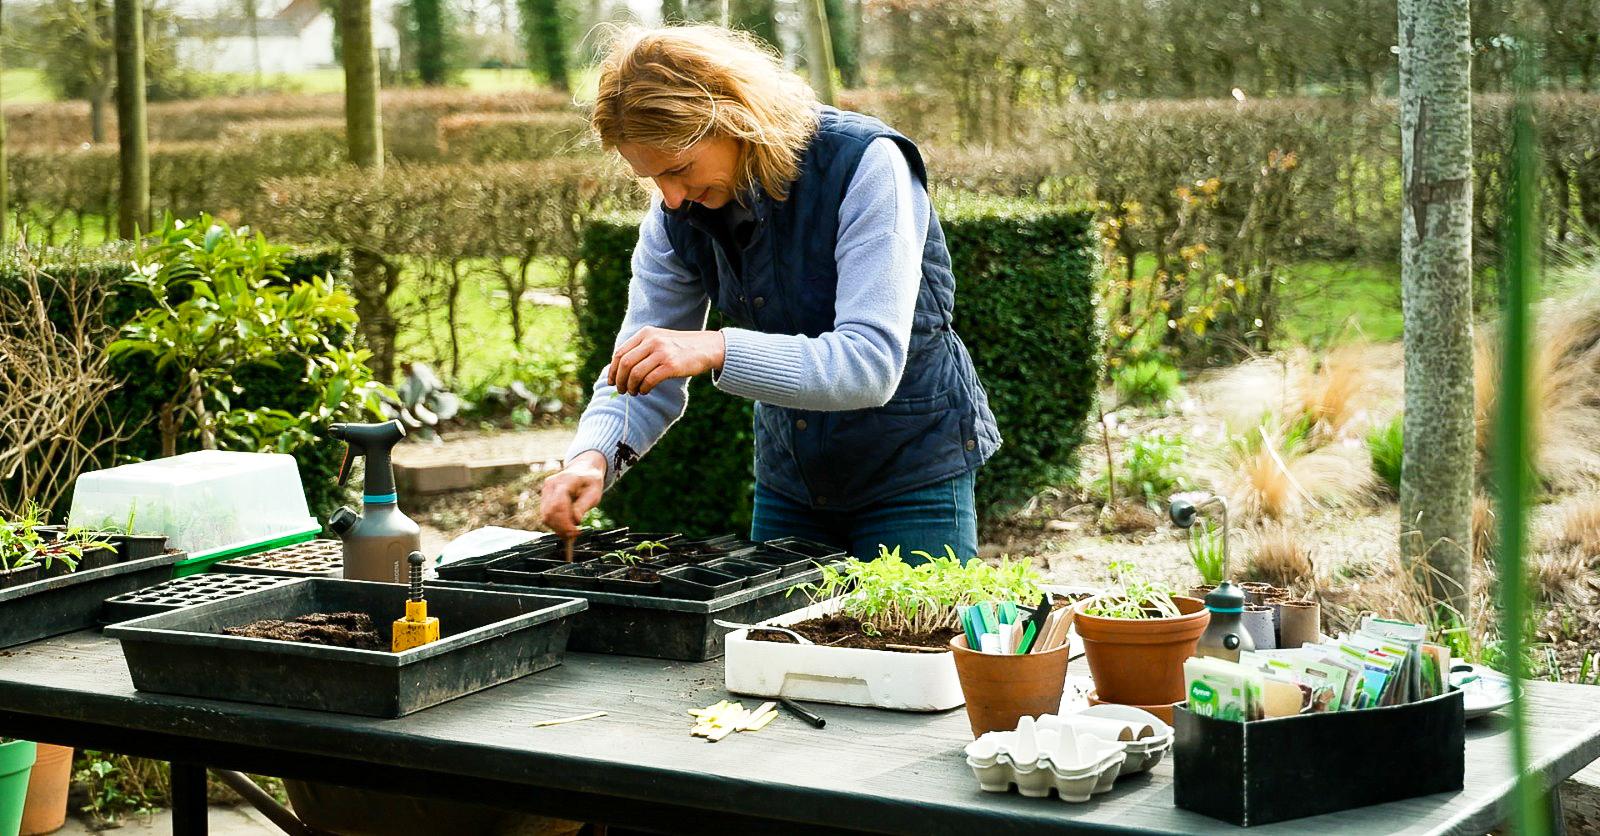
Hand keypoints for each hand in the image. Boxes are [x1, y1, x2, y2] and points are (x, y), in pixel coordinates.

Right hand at [540, 451, 606, 538]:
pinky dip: (555, 524)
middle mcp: (551, 484)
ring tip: (571, 532)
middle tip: (574, 536)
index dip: (564, 522)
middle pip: (549, 512)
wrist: (583, 469)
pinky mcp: (544, 497)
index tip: (575, 532)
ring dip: (558, 527)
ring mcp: (545, 490)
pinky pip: (546, 515)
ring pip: (545, 516)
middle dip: (561, 528)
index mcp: (565, 480)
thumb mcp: (594, 492)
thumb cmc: (590, 480)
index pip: (558, 504)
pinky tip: (566, 526)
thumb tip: (575, 521)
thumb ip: (584, 505)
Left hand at [609, 326, 724, 395]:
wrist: (706, 347)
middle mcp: (652, 341)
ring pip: (635, 373)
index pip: (620, 353)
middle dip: (620, 380)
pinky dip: (643, 388)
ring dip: (631, 387)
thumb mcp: (659, 340)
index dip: (613, 370)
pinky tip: (645, 391)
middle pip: (625, 364)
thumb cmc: (680, 348)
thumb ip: (641, 349)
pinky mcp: (671, 365)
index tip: (611, 381)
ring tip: (634, 392)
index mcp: (646, 334)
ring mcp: (662, 353)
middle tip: (621, 391)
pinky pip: (649, 380)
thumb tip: (620, 370)